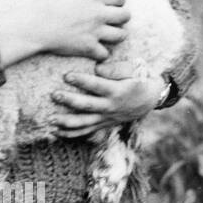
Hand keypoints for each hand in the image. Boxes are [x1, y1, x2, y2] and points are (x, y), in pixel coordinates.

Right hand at [32, 0, 130, 59]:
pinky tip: (96, 50)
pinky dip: (101, 53)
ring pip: (121, 36)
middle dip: (122, 17)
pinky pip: (105, 54)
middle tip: (114, 20)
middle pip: (126, 16)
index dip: (119, 1)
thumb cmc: (47, 3)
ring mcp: (95, 32)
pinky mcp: (88, 47)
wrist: (36, 25)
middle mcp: (99, 14)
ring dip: (117, 35)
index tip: (113, 4)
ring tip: (110, 35)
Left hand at [50, 68, 168, 138]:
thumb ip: (116, 69)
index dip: (82, 80)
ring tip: (50, 120)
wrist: (152, 98)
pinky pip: (86, 131)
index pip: (97, 85)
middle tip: (54, 95)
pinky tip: (56, 132)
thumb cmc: (140, 78)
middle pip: (87, 106)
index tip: (66, 75)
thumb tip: (97, 68)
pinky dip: (71, 134)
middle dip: (69, 101)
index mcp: (118, 90)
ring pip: (84, 123)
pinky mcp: (103, 124)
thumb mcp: (135, 68)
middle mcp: (111, 106)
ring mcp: (106, 118)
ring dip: (66, 122)